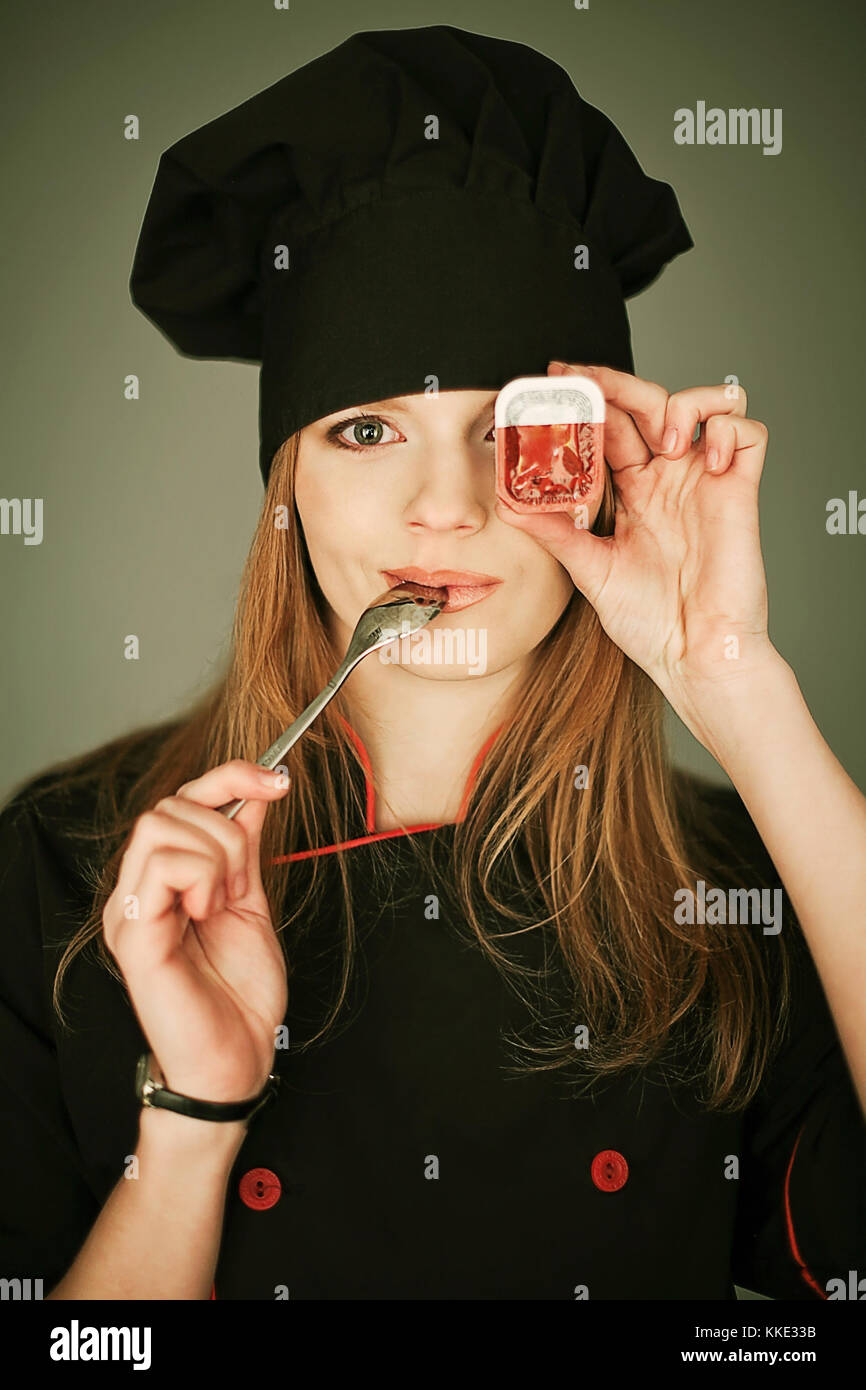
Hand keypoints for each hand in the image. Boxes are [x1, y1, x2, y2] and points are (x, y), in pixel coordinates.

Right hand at [103, 760, 290, 1103]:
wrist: (238, 1058)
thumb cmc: (240, 994)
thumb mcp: (251, 901)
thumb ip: (244, 848)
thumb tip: (256, 789)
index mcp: (162, 881)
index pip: (180, 799)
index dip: (229, 776)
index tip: (279, 779)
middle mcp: (136, 890)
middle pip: (170, 805)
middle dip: (226, 829)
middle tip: (241, 884)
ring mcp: (129, 911)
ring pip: (161, 825)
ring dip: (215, 856)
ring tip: (223, 903)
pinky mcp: (133, 935)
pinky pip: (163, 865)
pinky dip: (201, 877)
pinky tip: (208, 912)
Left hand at [494, 361, 777, 697]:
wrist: (693, 657)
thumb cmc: (650, 624)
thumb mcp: (590, 571)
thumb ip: (554, 533)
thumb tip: (508, 505)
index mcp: (634, 493)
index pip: (612, 426)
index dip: (588, 397)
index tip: (556, 378)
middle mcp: (670, 480)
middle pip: (650, 403)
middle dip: (619, 382)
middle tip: (587, 380)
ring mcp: (706, 482)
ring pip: (707, 403)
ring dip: (682, 403)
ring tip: (664, 441)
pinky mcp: (741, 492)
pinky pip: (749, 432)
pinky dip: (729, 426)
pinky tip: (705, 456)